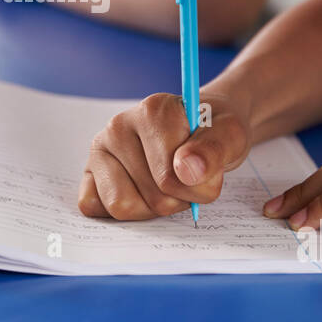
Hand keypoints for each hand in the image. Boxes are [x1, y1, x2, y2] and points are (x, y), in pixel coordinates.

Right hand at [78, 91, 252, 219]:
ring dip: (152, 209)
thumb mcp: (231, 136)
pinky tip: (140, 191)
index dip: (197, 188)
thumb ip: (215, 150)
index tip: (208, 170)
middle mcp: (119, 125)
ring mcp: (100, 148)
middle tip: (187, 178)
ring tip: (166, 185)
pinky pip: (94, 208)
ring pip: (122, 207)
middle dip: (178, 199)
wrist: (203, 128)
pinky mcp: (90, 171)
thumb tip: (187, 170)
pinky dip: (124, 210)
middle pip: (151, 197)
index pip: (170, 178)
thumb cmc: (214, 133)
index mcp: (153, 111)